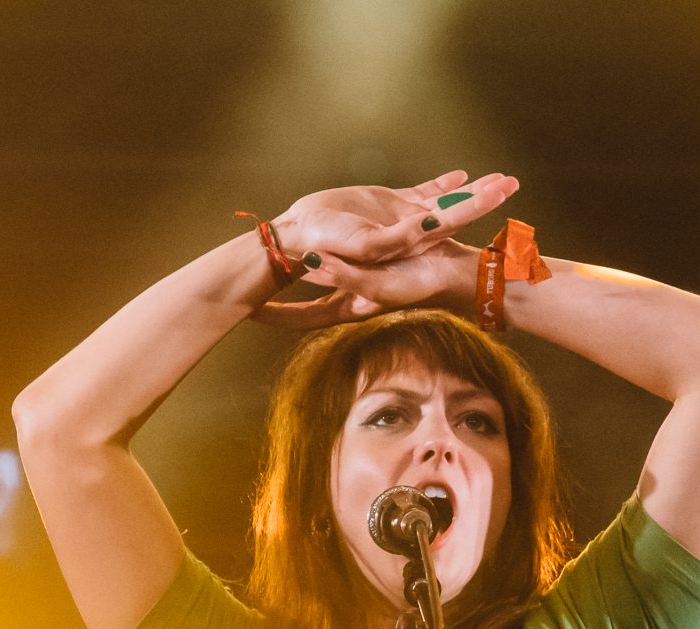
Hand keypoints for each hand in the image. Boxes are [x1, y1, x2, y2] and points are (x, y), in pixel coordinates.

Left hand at [250, 238, 478, 330]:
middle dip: (277, 286)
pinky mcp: (369, 256)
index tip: (247, 313)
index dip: (275, 317)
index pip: (301, 318)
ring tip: (273, 248)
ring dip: (295, 260)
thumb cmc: (418, 287)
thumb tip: (307, 265)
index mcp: (346, 306)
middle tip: (249, 275)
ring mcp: (358, 274)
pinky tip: (313, 238)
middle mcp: (347, 292)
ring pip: (318, 267)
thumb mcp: (377, 286)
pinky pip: (340, 250)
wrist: (452, 273)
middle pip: (301, 294)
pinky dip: (325, 245)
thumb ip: (342, 276)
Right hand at [268, 168, 513, 267]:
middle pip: (456, 213)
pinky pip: (424, 194)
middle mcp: (412, 233)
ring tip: (503, 179)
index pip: (446, 224)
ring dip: (474, 191)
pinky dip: (444, 186)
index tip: (494, 195)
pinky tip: (464, 175)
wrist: (302, 238)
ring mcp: (405, 218)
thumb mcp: (357, 245)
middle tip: (512, 184)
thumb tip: (421, 231)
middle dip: (484, 198)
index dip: (470, 210)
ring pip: (447, 202)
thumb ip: (390, 241)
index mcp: (407, 243)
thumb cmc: (323, 245)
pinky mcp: (393, 205)